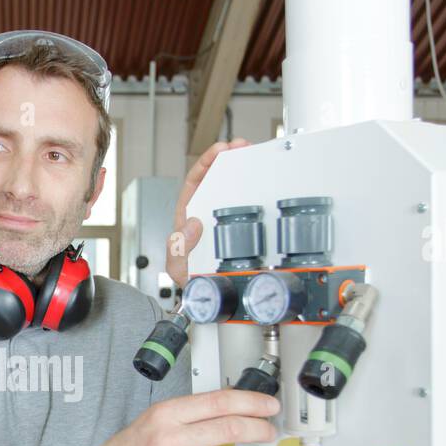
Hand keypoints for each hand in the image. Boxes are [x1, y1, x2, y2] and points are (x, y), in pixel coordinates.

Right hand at [79, 387, 279, 445]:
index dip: (252, 401)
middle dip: (260, 428)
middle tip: (267, 431)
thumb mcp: (152, 420)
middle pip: (232, 427)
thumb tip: (231, 407)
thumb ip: (188, 414)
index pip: (220, 401)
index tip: (268, 405)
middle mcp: (170, 441)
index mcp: (165, 415)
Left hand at [165, 138, 250, 288]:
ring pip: (232, 188)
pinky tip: (266, 180)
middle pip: (214, 179)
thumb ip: (179, 248)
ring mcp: (223, 220)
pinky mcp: (239, 227)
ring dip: (242, 169)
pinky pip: (246, 204)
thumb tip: (191, 224)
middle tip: (242, 145)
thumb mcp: (180, 267)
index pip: (194, 184)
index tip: (218, 151)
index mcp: (188, 219)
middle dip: (227, 157)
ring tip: (254, 153)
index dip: (205, 164)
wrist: (210, 300)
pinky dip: (255, 189)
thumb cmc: (193, 283)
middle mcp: (205, 215)